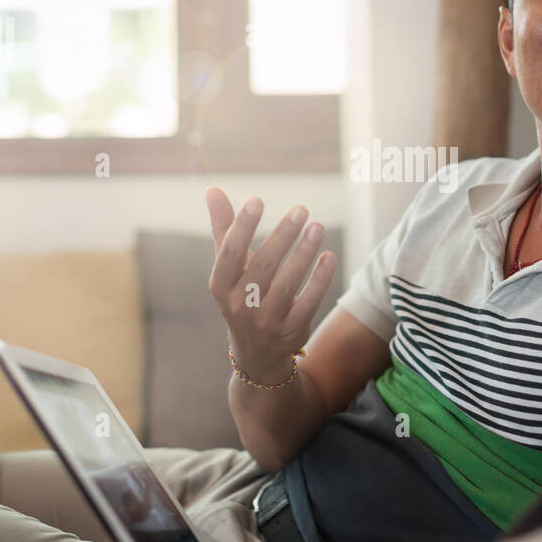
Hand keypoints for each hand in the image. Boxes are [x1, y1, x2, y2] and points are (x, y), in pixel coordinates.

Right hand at [204, 187, 336, 380]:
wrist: (256, 352)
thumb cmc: (241, 295)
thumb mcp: (228, 268)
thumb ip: (223, 229)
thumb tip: (212, 189)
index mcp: (221, 287)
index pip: (229, 254)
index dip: (242, 227)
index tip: (257, 200)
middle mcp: (240, 306)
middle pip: (263, 266)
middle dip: (282, 235)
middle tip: (301, 209)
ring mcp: (266, 321)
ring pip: (288, 283)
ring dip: (304, 252)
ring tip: (317, 226)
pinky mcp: (291, 331)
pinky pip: (309, 302)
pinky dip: (320, 279)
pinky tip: (329, 256)